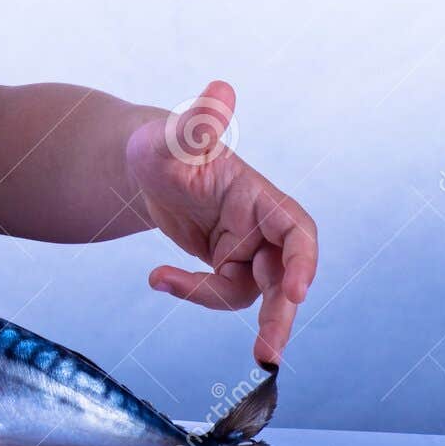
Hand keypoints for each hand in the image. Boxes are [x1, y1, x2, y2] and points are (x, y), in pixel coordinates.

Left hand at [125, 80, 317, 365]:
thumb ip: (197, 121)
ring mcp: (245, 247)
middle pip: (284, 277)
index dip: (303, 263)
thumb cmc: (159, 145)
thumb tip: (220, 90)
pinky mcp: (225, 263)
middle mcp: (259, 224)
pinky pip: (220, 291)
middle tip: (266, 355)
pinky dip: (191, 292)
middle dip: (280, 316)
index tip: (295, 292)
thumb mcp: (169, 137)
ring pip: (249, 292)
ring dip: (210, 298)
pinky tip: (156, 277)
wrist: (141, 165)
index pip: (297, 232)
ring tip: (160, 279)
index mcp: (258, 195)